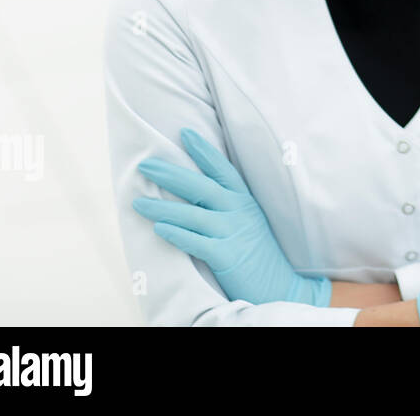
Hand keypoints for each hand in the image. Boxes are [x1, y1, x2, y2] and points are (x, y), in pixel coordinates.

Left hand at [132, 128, 330, 307]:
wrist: (282, 285)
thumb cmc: (260, 254)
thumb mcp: (250, 221)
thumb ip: (228, 206)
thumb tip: (195, 193)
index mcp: (244, 200)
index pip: (223, 169)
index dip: (204, 151)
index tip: (185, 133)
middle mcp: (239, 211)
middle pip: (201, 187)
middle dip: (171, 174)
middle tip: (145, 165)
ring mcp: (233, 232)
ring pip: (192, 214)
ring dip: (162, 207)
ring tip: (137, 201)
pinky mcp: (227, 255)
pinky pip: (196, 242)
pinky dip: (177, 234)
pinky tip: (159, 228)